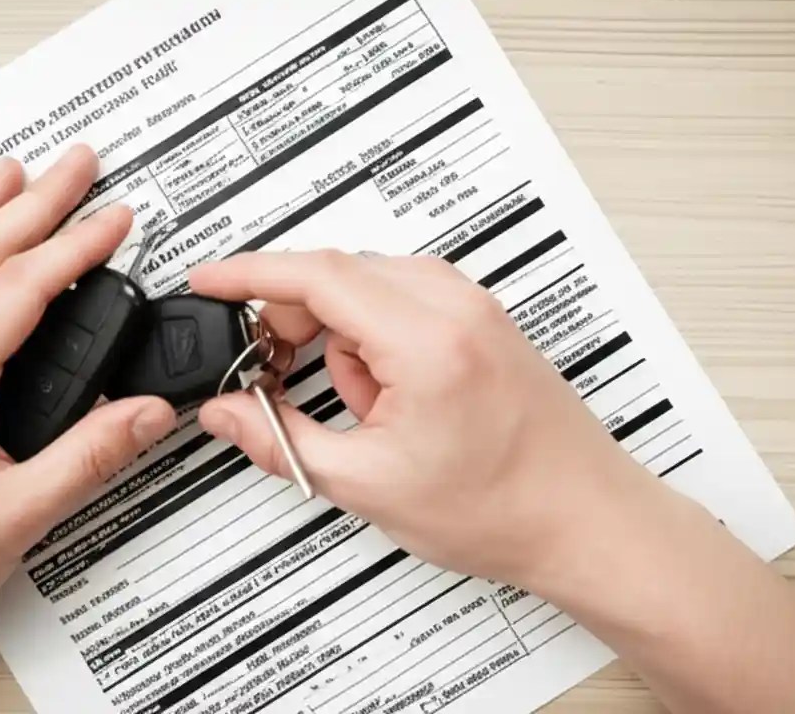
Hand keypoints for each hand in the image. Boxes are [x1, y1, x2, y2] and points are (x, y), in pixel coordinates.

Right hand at [188, 250, 663, 586]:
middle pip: (338, 274)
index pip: (316, 274)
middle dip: (292, 319)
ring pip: (368, 288)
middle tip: (273, 374)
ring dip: (339, 336)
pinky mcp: (482, 321)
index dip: (247, 274)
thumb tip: (230, 414)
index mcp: (428, 341)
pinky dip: (375, 340)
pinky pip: (402, 304)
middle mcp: (456, 308)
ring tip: (363, 412)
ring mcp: (474, 309)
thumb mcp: (370, 485)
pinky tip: (388, 401)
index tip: (209, 282)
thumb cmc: (507, 508)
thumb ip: (281, 441)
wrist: (584, 521)